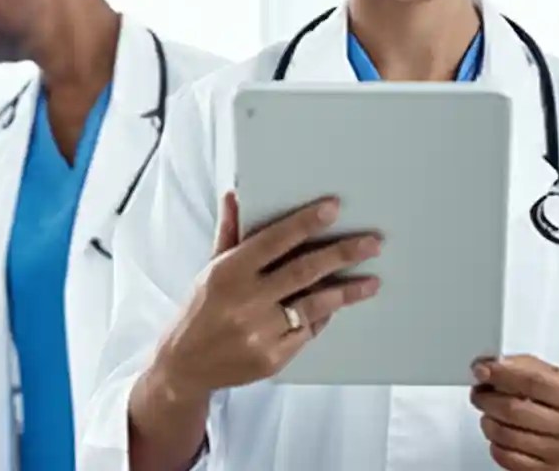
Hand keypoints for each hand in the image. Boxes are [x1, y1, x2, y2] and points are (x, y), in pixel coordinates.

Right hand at [155, 192, 381, 398]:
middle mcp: (244, 301)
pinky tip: (337, 306)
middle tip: (373, 243)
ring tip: (372, 281)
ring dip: (348, 291)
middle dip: (342, 254)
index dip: (305, 222)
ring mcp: (260, 332)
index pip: (273, 240)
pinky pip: (308, 332)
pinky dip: (323, 317)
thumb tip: (234, 195)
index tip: (333, 208)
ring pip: (315, 304)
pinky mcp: (272, 358)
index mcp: (228, 272)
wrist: (186, 364)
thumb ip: (229, 233)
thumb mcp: (210, 268)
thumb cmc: (201, 309)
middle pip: (304, 271)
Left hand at [470, 355, 558, 469]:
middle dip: (486, 398)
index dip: (501, 373)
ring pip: (505, 435)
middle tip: (479, 393)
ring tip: (490, 413)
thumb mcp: (555, 376)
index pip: (532, 382)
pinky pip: (507, 458)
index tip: (481, 369)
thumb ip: (522, 366)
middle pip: (513, 410)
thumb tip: (486, 367)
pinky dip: (495, 445)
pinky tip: (499, 435)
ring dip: (488, 421)